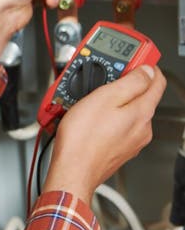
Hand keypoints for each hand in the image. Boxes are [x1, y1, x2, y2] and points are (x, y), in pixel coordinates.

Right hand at [43, 65, 165, 205]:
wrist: (72, 171)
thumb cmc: (83, 138)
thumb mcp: (105, 97)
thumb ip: (130, 82)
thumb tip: (146, 70)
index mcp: (142, 112)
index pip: (158, 80)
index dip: (145, 63)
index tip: (131, 58)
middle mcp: (142, 128)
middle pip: (140, 95)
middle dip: (121, 83)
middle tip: (99, 79)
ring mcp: (131, 141)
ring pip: (125, 111)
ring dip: (109, 101)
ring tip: (86, 98)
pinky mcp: (117, 149)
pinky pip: (114, 125)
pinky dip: (103, 117)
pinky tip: (85, 117)